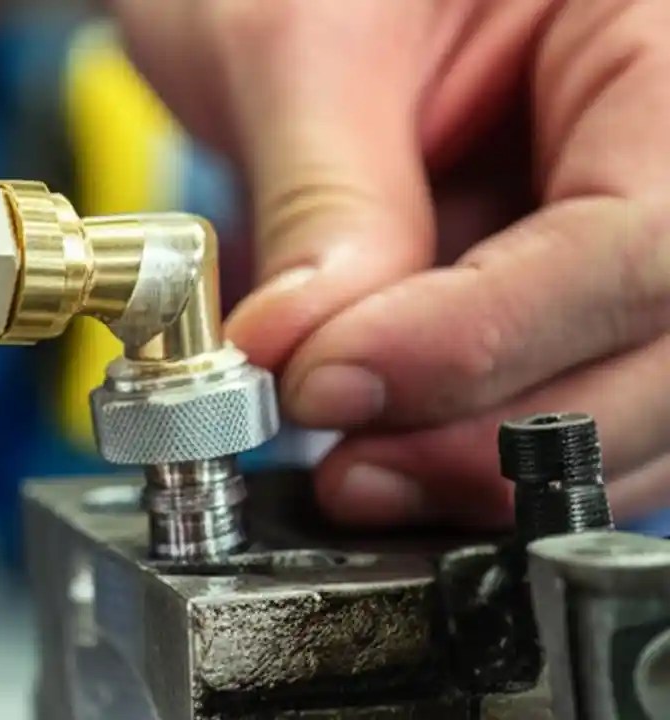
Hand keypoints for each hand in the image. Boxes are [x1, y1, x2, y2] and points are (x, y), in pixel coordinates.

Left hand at [113, 0, 669, 527]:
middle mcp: (666, 136)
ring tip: (354, 474)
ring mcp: (633, 220)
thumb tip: (313, 357)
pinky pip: (569, 396)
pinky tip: (386, 458)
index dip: (489, 337)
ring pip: (637, 397)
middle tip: (352, 465)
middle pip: (666, 340)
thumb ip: (327, 201)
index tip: (334, 381)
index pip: (639, 231)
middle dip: (502, 433)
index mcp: (655, 32)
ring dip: (494, 467)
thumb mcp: (296, 43)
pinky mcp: (572, 292)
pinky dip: (482, 449)